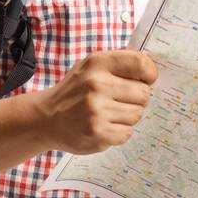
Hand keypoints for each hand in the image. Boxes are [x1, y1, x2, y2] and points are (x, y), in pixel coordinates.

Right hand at [37, 49, 157, 153]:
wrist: (45, 119)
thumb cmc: (74, 91)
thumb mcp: (90, 67)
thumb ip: (119, 65)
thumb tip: (152, 69)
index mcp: (97, 64)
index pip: (141, 64)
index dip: (150, 74)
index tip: (146, 80)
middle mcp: (97, 85)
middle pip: (144, 94)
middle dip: (136, 99)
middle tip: (119, 101)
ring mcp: (97, 111)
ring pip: (137, 115)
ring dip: (127, 116)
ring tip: (108, 114)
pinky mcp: (98, 134)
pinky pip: (127, 132)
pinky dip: (119, 131)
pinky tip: (104, 126)